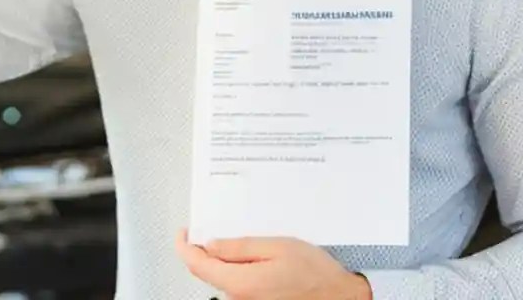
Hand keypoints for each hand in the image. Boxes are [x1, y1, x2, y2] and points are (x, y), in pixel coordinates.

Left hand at [175, 229, 371, 299]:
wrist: (338, 297)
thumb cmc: (315, 274)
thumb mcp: (277, 246)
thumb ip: (240, 246)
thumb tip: (211, 244)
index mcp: (240, 283)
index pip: (197, 264)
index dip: (184, 246)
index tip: (184, 232)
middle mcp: (239, 298)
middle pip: (209, 272)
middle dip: (207, 249)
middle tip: (217, 228)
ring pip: (223, 278)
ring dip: (226, 260)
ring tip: (251, 244)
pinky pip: (237, 285)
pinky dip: (238, 270)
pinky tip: (257, 258)